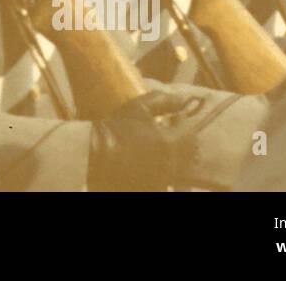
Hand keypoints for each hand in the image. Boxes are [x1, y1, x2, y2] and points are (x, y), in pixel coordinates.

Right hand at [88, 90, 205, 190]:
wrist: (96, 154)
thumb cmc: (117, 128)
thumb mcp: (138, 108)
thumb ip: (163, 101)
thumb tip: (182, 99)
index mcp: (172, 141)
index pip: (189, 131)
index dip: (181, 122)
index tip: (172, 117)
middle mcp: (172, 162)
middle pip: (189, 152)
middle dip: (182, 140)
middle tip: (168, 132)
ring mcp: (163, 176)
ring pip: (179, 165)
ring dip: (175, 154)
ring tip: (158, 147)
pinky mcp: (154, 185)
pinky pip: (167, 177)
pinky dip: (163, 168)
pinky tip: (150, 161)